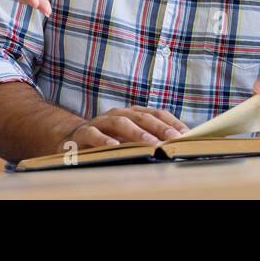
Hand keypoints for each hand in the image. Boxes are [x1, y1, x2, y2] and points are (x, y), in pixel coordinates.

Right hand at [62, 106, 188, 149]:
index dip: (171, 122)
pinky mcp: (83, 133)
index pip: (156, 113)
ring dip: (137, 133)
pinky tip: (114, 146)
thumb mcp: (129, 138)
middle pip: (141, 117)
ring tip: (151, 143)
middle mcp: (118, 114)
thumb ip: (148, 138)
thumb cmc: (108, 139)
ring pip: (120, 123)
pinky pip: (93, 134)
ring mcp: (100, 122)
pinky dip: (104, 140)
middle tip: (173, 138)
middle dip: (159, 127)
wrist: (73, 138)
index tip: (186, 133)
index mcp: (132, 113)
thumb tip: (176, 144)